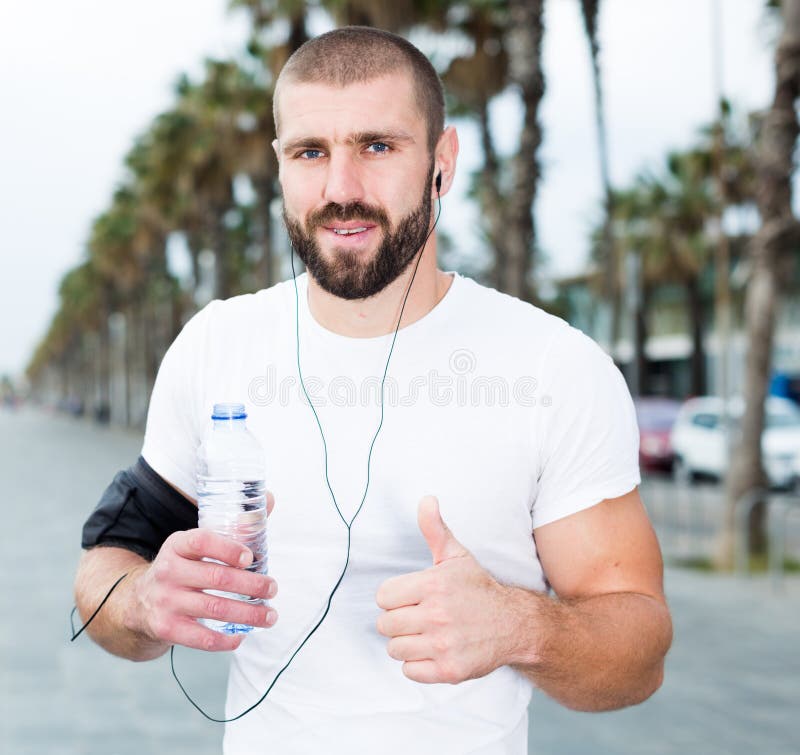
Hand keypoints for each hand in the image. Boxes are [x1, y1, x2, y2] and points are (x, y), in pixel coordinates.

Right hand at [128, 491, 278, 651]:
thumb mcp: (194, 544)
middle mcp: (168, 571)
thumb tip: (268, 499)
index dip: (228, 548)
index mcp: (177, 545)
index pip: (202, 540)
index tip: (251, 557)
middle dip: (251, 584)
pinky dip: (225, 639)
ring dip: (248, 613)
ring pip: (214, 608)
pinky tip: (242, 635)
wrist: (137, 602)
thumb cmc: (181, 568)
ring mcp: (165, 601)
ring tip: (270, 615)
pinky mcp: (166, 628)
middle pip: (216, 577)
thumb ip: (231, 526)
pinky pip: (200, 637)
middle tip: (273, 588)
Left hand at [375, 496, 509, 683]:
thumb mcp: (456, 555)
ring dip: (407, 643)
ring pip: (395, 649)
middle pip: (385, 625)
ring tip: (426, 633)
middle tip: (419, 616)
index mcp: (433, 585)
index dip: (394, 597)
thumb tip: (426, 499)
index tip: (411, 597)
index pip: (383, 597)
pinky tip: (434, 650)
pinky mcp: (449, 671)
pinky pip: (410, 671)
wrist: (513, 624)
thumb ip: (434, 529)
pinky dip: (418, 664)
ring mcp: (443, 645)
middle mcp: (437, 615)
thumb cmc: (478, 589)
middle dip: (399, 620)